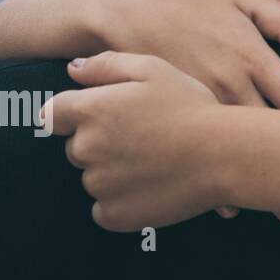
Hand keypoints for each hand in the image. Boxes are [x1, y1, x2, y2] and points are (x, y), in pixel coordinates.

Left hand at [42, 52, 232, 231]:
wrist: (226, 154)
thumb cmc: (194, 108)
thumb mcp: (155, 69)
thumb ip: (108, 65)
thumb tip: (74, 69)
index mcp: (91, 110)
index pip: (53, 115)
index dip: (76, 114)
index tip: (104, 117)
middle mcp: (86, 148)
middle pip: (76, 146)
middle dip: (101, 141)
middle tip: (144, 135)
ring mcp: (99, 185)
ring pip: (94, 177)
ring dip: (114, 170)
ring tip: (155, 158)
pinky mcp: (113, 213)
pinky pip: (105, 207)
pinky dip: (122, 199)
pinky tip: (152, 182)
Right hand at [93, 0, 279, 221]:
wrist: (126, 10)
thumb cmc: (191, 3)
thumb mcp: (242, 0)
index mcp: (251, 56)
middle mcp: (229, 84)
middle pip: (269, 132)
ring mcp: (199, 103)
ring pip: (235, 148)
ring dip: (257, 178)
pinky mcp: (171, 115)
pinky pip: (198, 153)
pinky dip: (213, 179)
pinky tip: (228, 204)